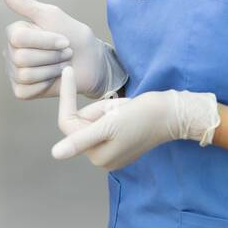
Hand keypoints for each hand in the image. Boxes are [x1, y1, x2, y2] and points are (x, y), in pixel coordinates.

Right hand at [0, 0, 126, 99]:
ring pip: (25, 74)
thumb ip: (23, 2)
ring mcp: (14, 73)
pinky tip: (53, 79)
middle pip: (22, 57)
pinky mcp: (21, 91)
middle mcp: (11, 52)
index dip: (45, 40)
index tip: (64, 39)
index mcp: (15, 33)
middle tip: (64, 53)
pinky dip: (44, 85)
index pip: (18, 37)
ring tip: (60, 65)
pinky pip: (26, 89)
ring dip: (51, 70)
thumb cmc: (74, 36)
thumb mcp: (51, 16)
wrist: (92, 64)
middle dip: (51, 56)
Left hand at [50, 66, 220, 170]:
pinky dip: (113, 110)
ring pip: (94, 118)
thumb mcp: (109, 124)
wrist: (173, 113)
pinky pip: (105, 119)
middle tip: (116, 104)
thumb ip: (81, 139)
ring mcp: (111, 149)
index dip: (67, 97)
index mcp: (97, 156)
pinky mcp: (120, 140)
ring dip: (107, 108)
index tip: (68, 71)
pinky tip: (128, 111)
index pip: (68, 123)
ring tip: (125, 108)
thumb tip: (55, 154)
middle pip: (82, 121)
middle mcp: (101, 157)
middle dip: (98, 107)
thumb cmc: (143, 116)